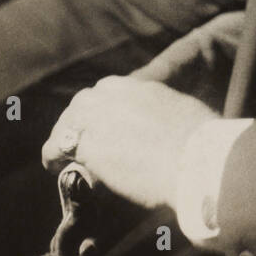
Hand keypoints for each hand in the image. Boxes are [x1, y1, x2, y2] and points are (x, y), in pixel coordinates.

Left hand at [41, 77, 217, 207]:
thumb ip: (167, 116)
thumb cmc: (201, 144)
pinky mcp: (86, 144)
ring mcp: (95, 117)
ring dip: (66, 141)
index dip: (102, 116)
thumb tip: (174, 129)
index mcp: (137, 86)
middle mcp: (112, 94)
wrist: (196, 159)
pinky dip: (53, 159)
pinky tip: (55, 169)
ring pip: (66, 125)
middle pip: (81, 106)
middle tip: (82, 147)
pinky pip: (55, 149)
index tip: (104, 131)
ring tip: (65, 160)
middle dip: (80, 125)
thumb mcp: (183, 115)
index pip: (106, 95)